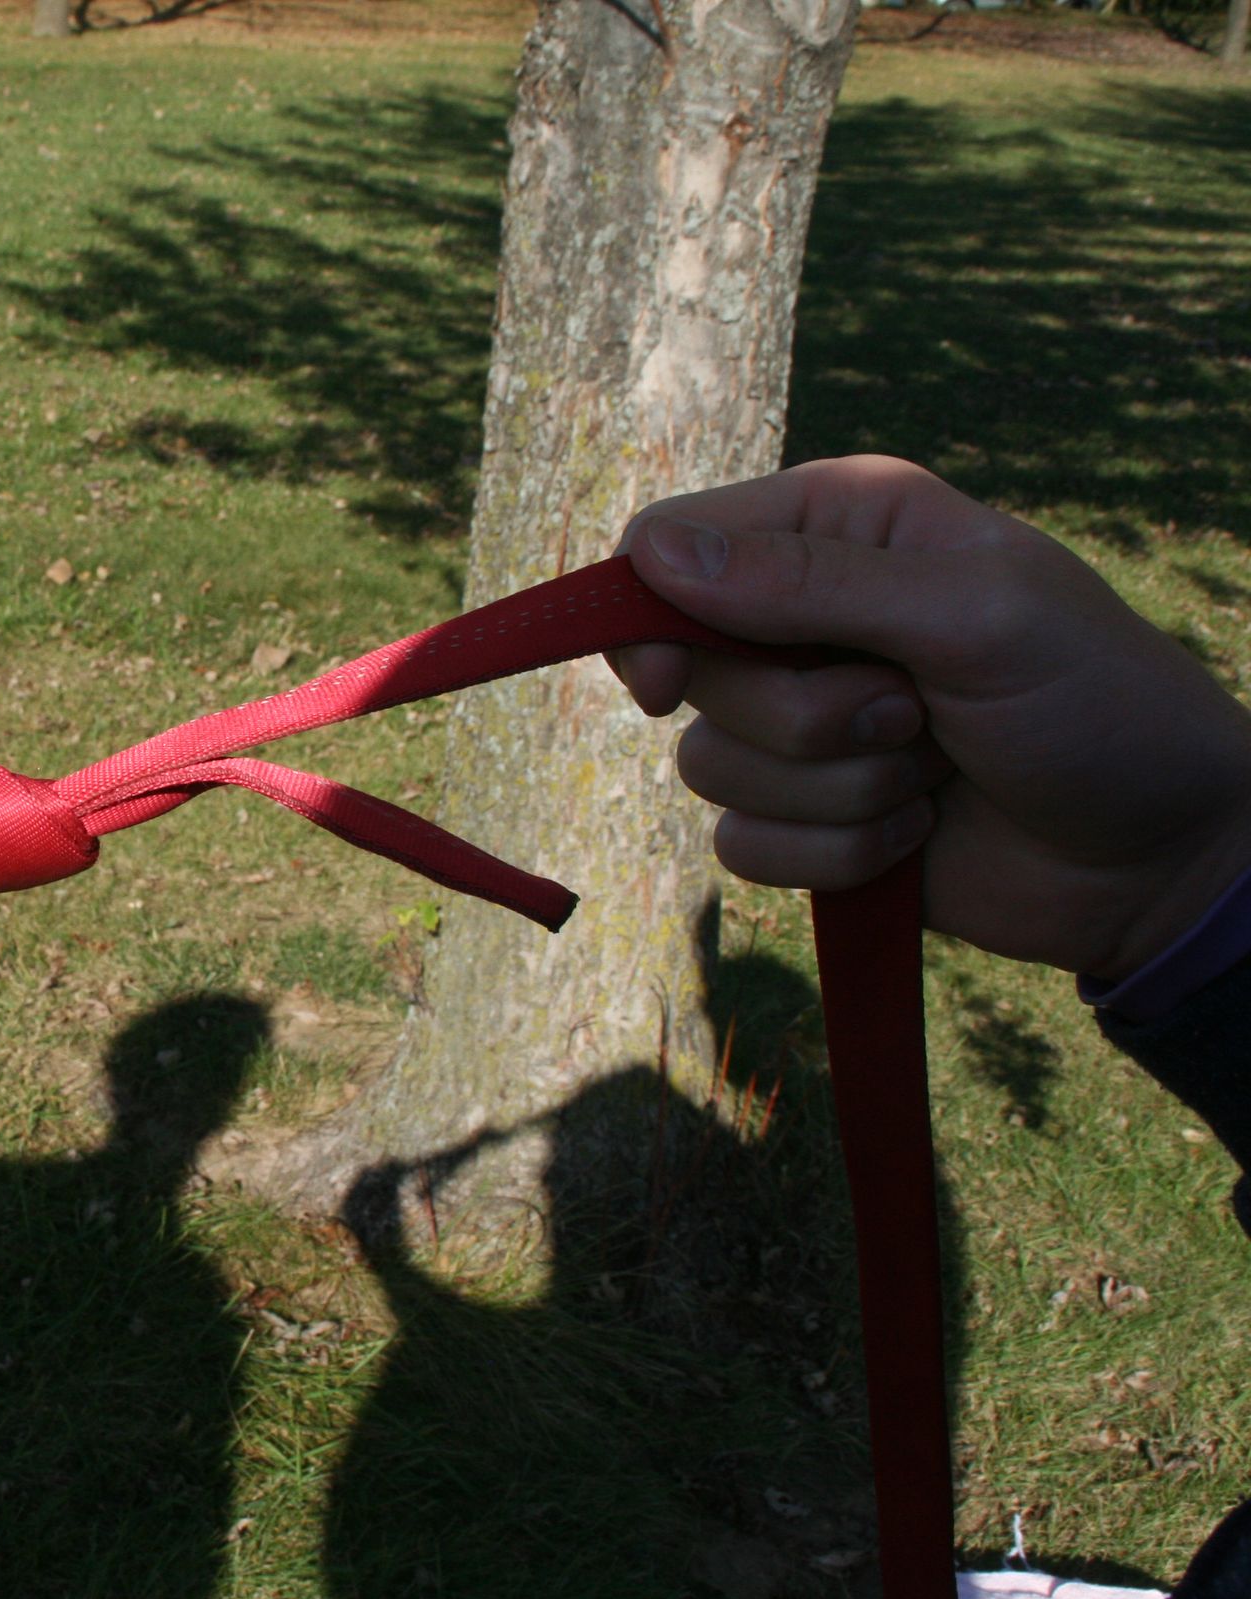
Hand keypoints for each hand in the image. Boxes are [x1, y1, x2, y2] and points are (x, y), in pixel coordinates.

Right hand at [607, 455, 1250, 981]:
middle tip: (908, 713)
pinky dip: (834, 852)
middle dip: (796, 716)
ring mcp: (801, 722)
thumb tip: (652, 552)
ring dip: (834, 790)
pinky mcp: (805, 816)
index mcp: (840, 528)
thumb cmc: (1097, 708)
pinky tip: (914, 837)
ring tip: (932, 772)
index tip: (675, 675)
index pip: (670, 543)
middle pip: (680, 667)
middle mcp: (803, 616)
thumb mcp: (972, 618)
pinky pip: (742, 844)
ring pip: (707, 765)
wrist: (1160, 858)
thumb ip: (812, 582)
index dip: (650, 610)